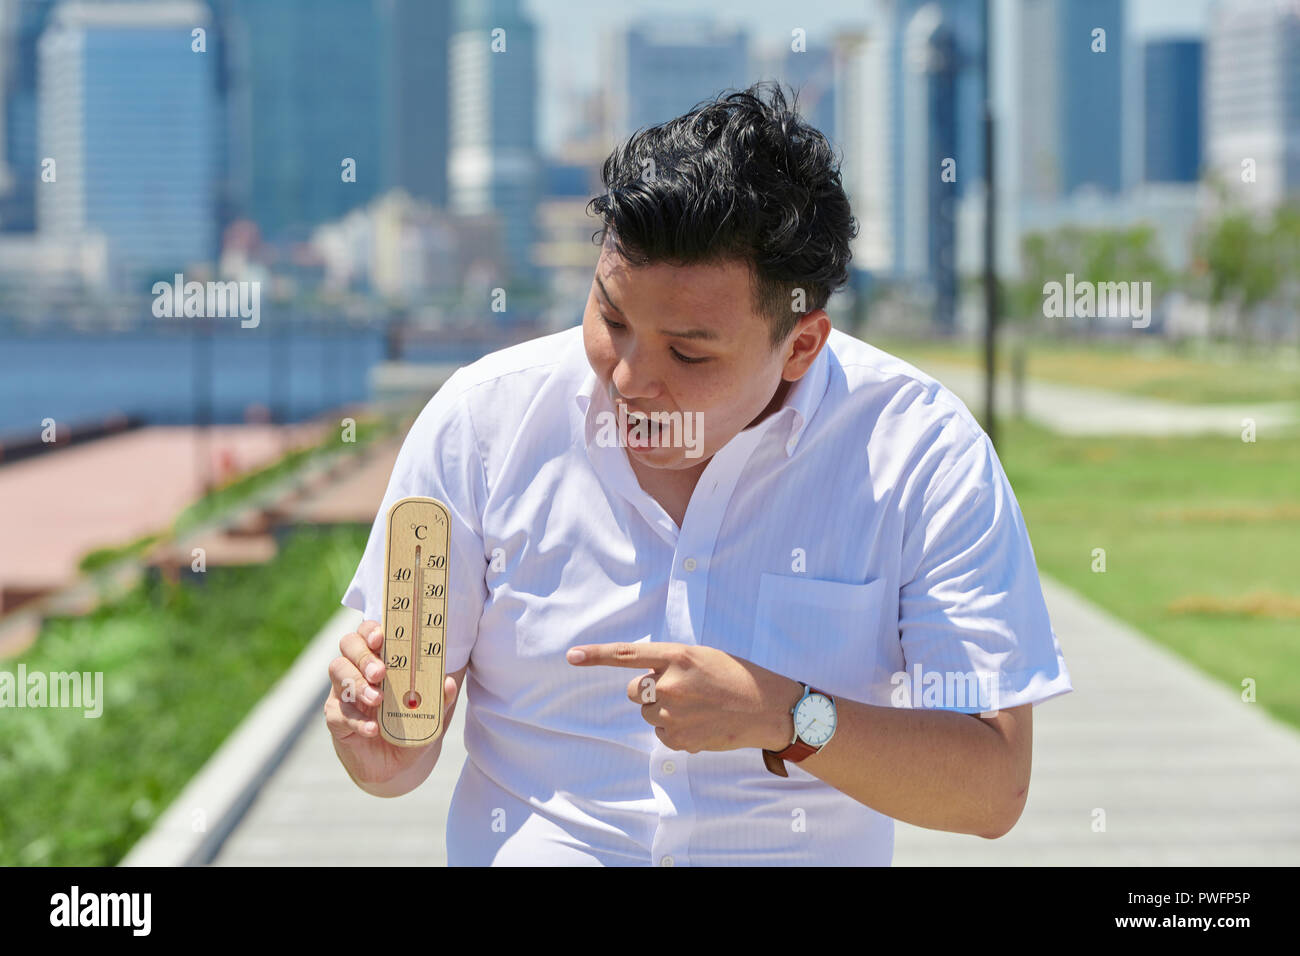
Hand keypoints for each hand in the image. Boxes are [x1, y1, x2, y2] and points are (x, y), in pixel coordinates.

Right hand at [324, 619, 457, 784]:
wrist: (394, 766)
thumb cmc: (410, 729)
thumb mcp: (430, 715)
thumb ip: (440, 699)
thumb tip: (448, 683)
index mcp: (381, 660)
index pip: (369, 633)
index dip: (371, 629)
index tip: (382, 637)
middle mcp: (359, 670)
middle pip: (349, 644)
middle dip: (364, 655)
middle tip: (380, 673)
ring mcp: (344, 692)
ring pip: (338, 671)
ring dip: (358, 683)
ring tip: (378, 700)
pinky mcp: (336, 718)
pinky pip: (339, 712)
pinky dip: (357, 719)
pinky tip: (373, 729)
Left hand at [566, 641, 801, 752]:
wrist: (766, 708)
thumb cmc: (735, 677)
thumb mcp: (701, 658)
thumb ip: (670, 664)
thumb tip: (645, 681)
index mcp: (677, 656)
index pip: (627, 654)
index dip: (596, 655)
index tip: (571, 656)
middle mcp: (670, 684)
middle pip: (633, 691)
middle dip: (648, 691)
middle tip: (680, 690)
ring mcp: (673, 714)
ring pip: (647, 713)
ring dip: (663, 711)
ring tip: (697, 707)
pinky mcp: (678, 738)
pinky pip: (661, 733)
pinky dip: (675, 730)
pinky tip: (700, 723)